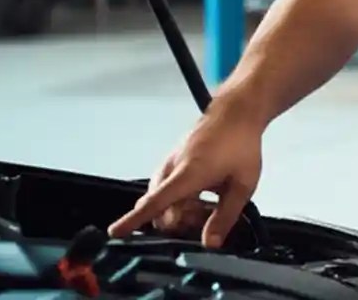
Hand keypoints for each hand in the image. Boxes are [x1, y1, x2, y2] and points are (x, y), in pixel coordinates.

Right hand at [108, 98, 265, 247]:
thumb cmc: (241, 145)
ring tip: (205, 207)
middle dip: (176, 223)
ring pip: (161, 199)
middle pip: (158, 208)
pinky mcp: (171, 161)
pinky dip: (177, 199)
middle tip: (205, 218)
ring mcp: (169, 163)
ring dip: (177, 211)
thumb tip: (209, 244)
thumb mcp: (242, 185)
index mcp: (188, 174)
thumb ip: (225, 217)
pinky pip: (165, 187)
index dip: (133, 220)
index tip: (115, 232)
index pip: (154, 203)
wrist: (235, 113)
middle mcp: (171, 168)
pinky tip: (199, 197)